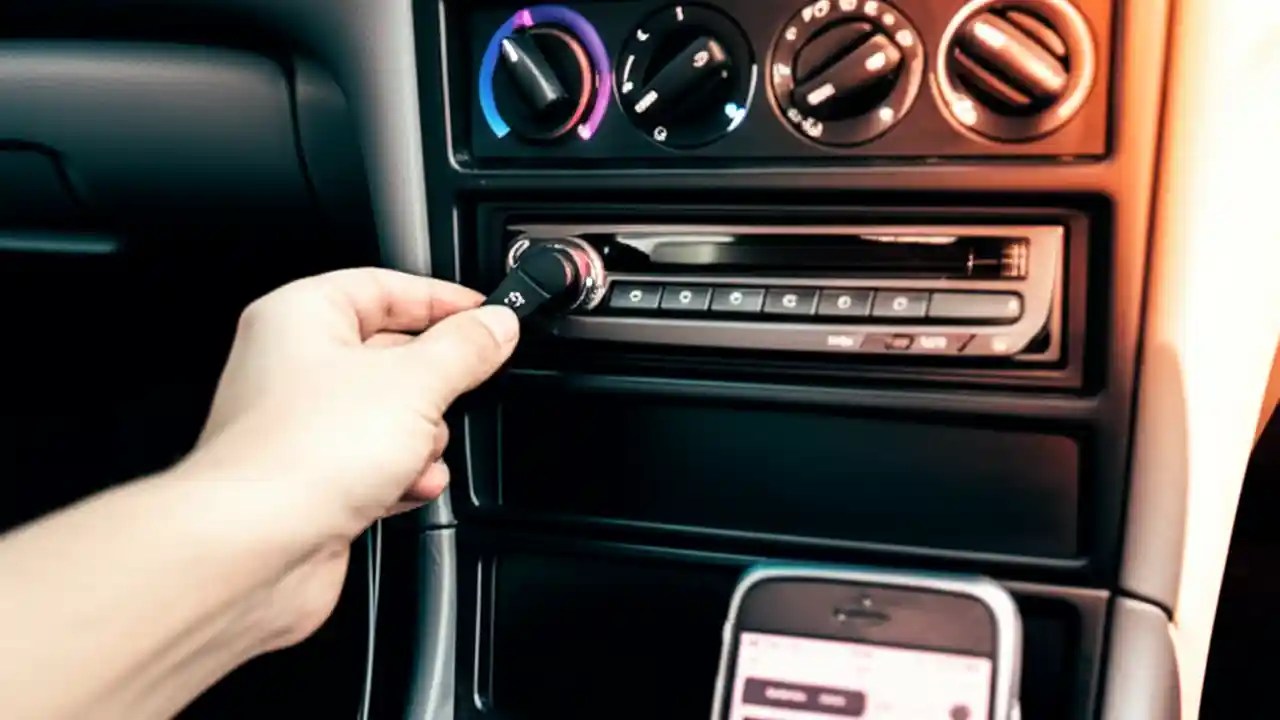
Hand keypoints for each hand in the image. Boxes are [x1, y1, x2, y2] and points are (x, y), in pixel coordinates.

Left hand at [185, 268, 518, 646]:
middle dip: (434, 386)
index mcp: (301, 318)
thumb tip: (496, 325)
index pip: (385, 287)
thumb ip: (466, 348)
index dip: (441, 300)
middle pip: (393, 355)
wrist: (257, 549)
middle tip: (464, 391)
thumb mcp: (415, 383)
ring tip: (417, 455)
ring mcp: (302, 427)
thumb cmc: (301, 455)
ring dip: (421, 441)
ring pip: (391, 416)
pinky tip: (406, 488)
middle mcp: (293, 367)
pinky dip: (400, 477)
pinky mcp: (314, 481)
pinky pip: (377, 464)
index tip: (488, 317)